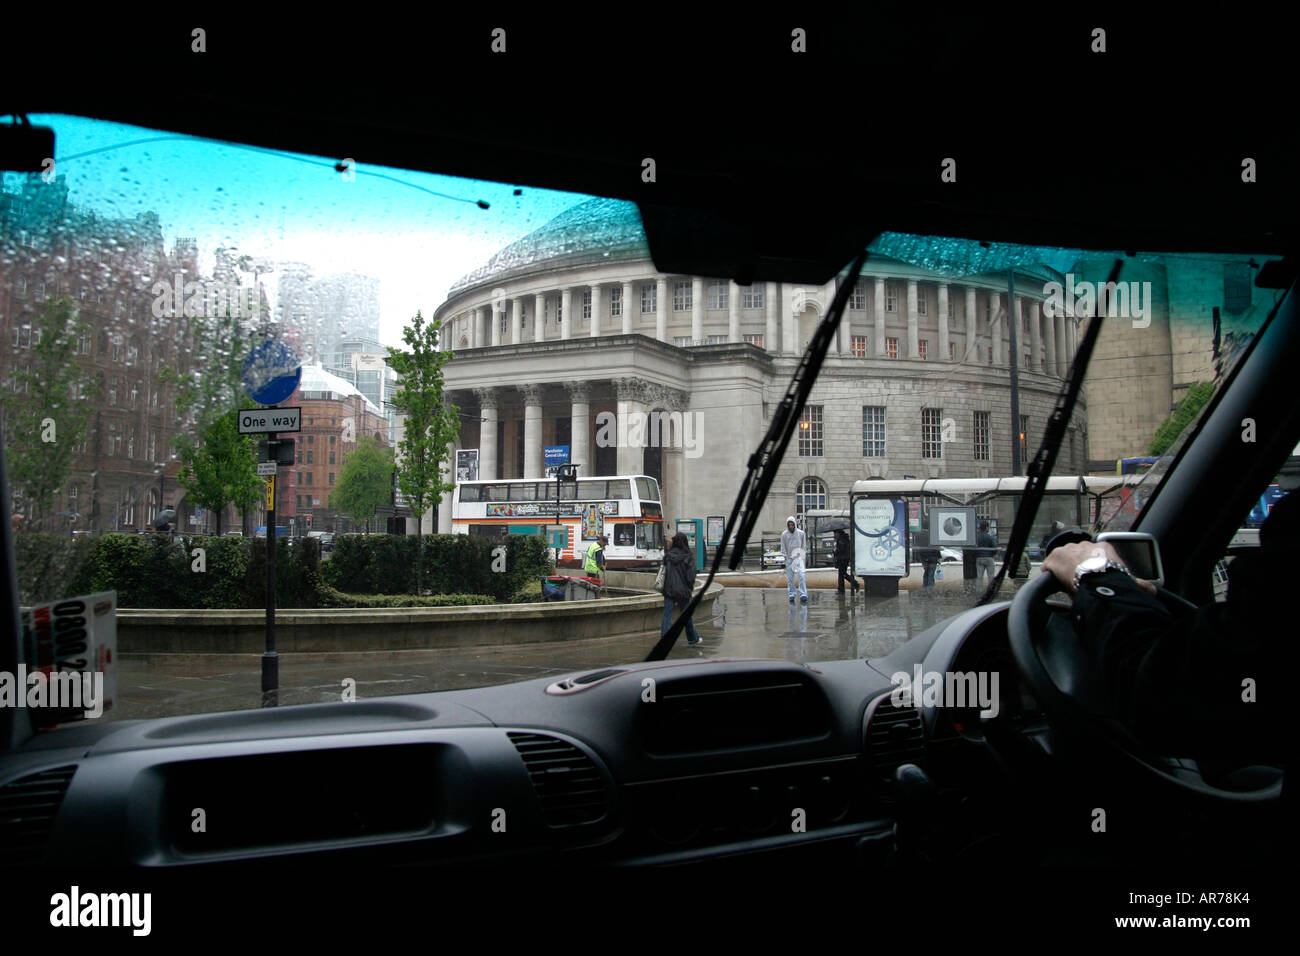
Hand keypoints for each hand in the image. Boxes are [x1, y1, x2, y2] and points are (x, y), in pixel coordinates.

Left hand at [1042, 540, 1157, 596]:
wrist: (1099, 580)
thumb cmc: (1116, 580)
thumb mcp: (1131, 580)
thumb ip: (1141, 583)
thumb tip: (1152, 590)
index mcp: (1105, 548)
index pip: (1097, 553)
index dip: (1093, 564)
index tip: (1093, 574)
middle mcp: (1086, 545)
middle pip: (1079, 554)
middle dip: (1078, 565)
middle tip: (1079, 579)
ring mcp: (1070, 549)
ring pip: (1064, 558)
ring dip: (1064, 568)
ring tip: (1066, 581)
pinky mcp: (1056, 557)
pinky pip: (1049, 564)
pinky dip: (1050, 571)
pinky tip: (1052, 579)